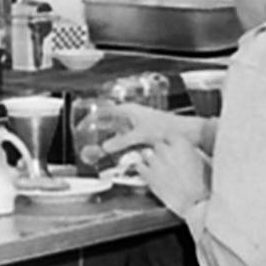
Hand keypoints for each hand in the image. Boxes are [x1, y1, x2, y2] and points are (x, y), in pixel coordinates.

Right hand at [75, 100, 192, 160]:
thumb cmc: (167, 127)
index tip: (80, 125)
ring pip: (117, 131)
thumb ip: (122, 141)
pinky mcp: (143, 133)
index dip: (91, 118)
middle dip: (97, 130)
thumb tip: (105, 147)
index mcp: (129, 110)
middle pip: (109, 121)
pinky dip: (119, 145)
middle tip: (86, 139)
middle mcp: (132, 115)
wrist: (186, 132)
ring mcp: (137, 124)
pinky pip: (125, 139)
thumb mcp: (141, 135)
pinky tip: (117, 154)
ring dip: (109, 139)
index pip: (104, 111)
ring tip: (98, 150)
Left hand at [136, 131, 209, 215]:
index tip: (172, 149)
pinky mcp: (148, 176)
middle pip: (157, 145)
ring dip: (150, 159)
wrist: (197, 202)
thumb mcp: (202, 161)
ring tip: (158, 168)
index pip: (169, 136)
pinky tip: (149, 175)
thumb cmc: (204, 184)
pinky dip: (142, 169)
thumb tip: (184, 151)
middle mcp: (166, 150)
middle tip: (167, 162)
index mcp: (181, 143)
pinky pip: (139, 166)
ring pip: (146, 153)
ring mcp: (155, 162)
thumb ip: (188, 151)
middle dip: (161, 152)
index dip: (170, 144)